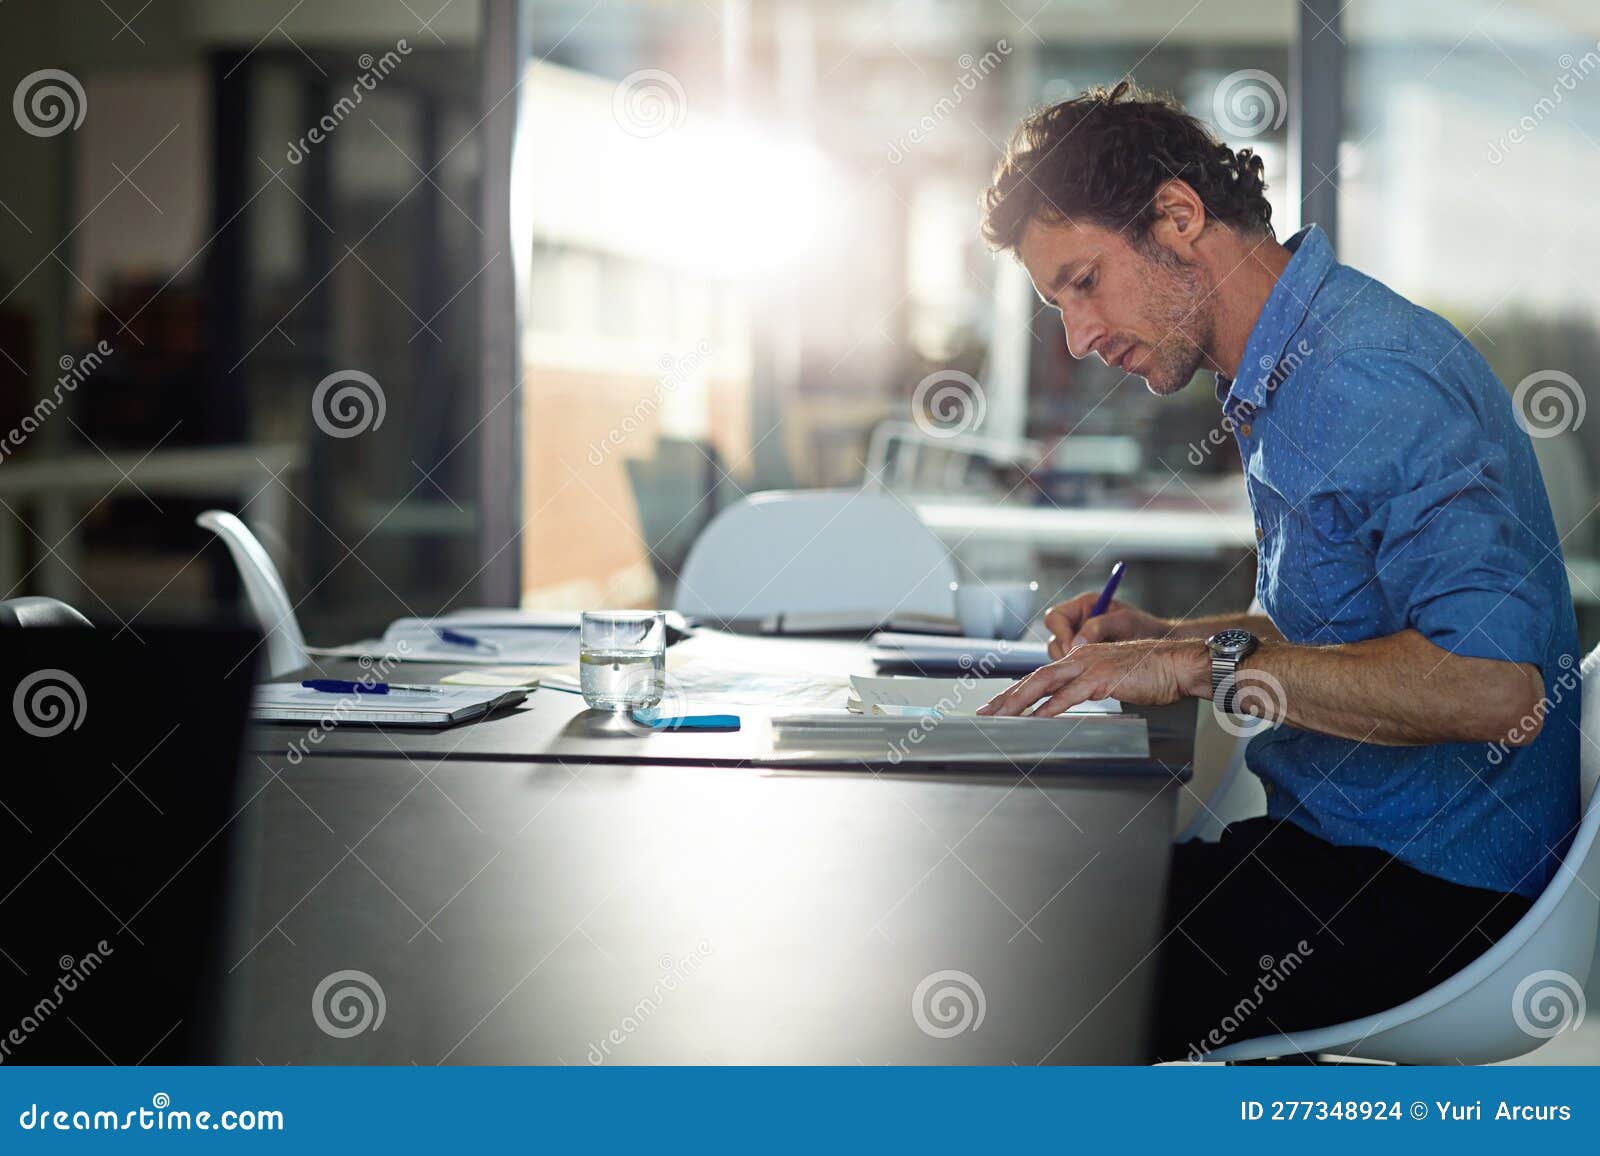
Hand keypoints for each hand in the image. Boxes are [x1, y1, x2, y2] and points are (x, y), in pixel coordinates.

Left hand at [976, 639, 1208, 716]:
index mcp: (1079, 657)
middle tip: (986, 712)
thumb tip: (1071, 703)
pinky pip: (1069, 696)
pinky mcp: (1101, 679)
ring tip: (1001, 717)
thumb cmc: (1150, 672)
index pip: (1040, 675)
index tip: (998, 704)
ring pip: (1044, 684)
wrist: (1176, 664)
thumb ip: (1089, 687)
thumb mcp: (1111, 678)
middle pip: (1034, 678)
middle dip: (1006, 697)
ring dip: (1019, 702)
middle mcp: (1079, 657)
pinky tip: (1035, 718)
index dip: (1016, 690)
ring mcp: (1089, 666)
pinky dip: (1050, 708)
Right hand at [1043, 591, 1170, 659]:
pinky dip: (1077, 670)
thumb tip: (1076, 643)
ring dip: (1070, 663)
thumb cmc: (1145, 627)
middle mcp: (1077, 622)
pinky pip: (1069, 665)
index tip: (1074, 648)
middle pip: (1054, 637)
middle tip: (1081, 662)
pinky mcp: (1083, 657)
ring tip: (1092, 667)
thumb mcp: (1124, 621)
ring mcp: (1079, 641)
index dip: (1061, 633)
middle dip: (1064, 652)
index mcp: (1084, 606)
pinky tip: (1094, 673)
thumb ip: (1099, 626)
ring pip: (1058, 654)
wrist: (1158, 645)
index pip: (1056, 617)